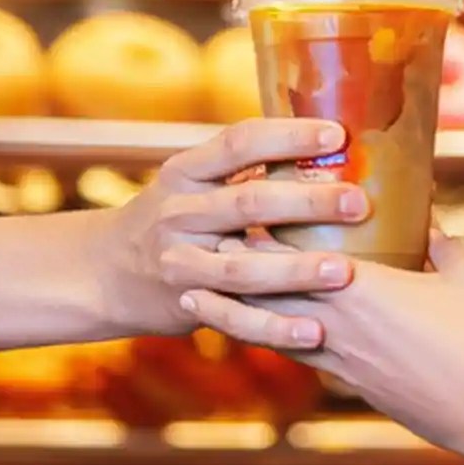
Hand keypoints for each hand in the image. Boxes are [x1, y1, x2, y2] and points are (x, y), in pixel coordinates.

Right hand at [97, 118, 370, 348]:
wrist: (103, 271)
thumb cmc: (176, 214)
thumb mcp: (195, 180)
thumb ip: (247, 167)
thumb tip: (328, 140)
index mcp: (187, 170)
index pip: (240, 143)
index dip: (288, 136)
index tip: (336, 133)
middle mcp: (180, 212)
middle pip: (249, 203)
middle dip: (308, 201)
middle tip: (359, 202)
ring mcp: (180, 262)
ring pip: (242, 267)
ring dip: (296, 269)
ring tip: (345, 270)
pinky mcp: (187, 305)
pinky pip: (236, 319)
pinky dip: (275, 329)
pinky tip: (315, 331)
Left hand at [182, 232, 463, 464]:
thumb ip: (444, 245)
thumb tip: (429, 222)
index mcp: (361, 290)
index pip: (286, 256)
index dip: (255, 230)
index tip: (236, 205)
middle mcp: (338, 328)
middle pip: (261, 299)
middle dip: (226, 273)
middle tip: (201, 247)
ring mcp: (344, 366)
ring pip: (272, 335)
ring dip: (238, 313)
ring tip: (208, 295)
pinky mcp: (358, 390)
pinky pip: (306, 358)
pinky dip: (282, 339)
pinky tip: (285, 332)